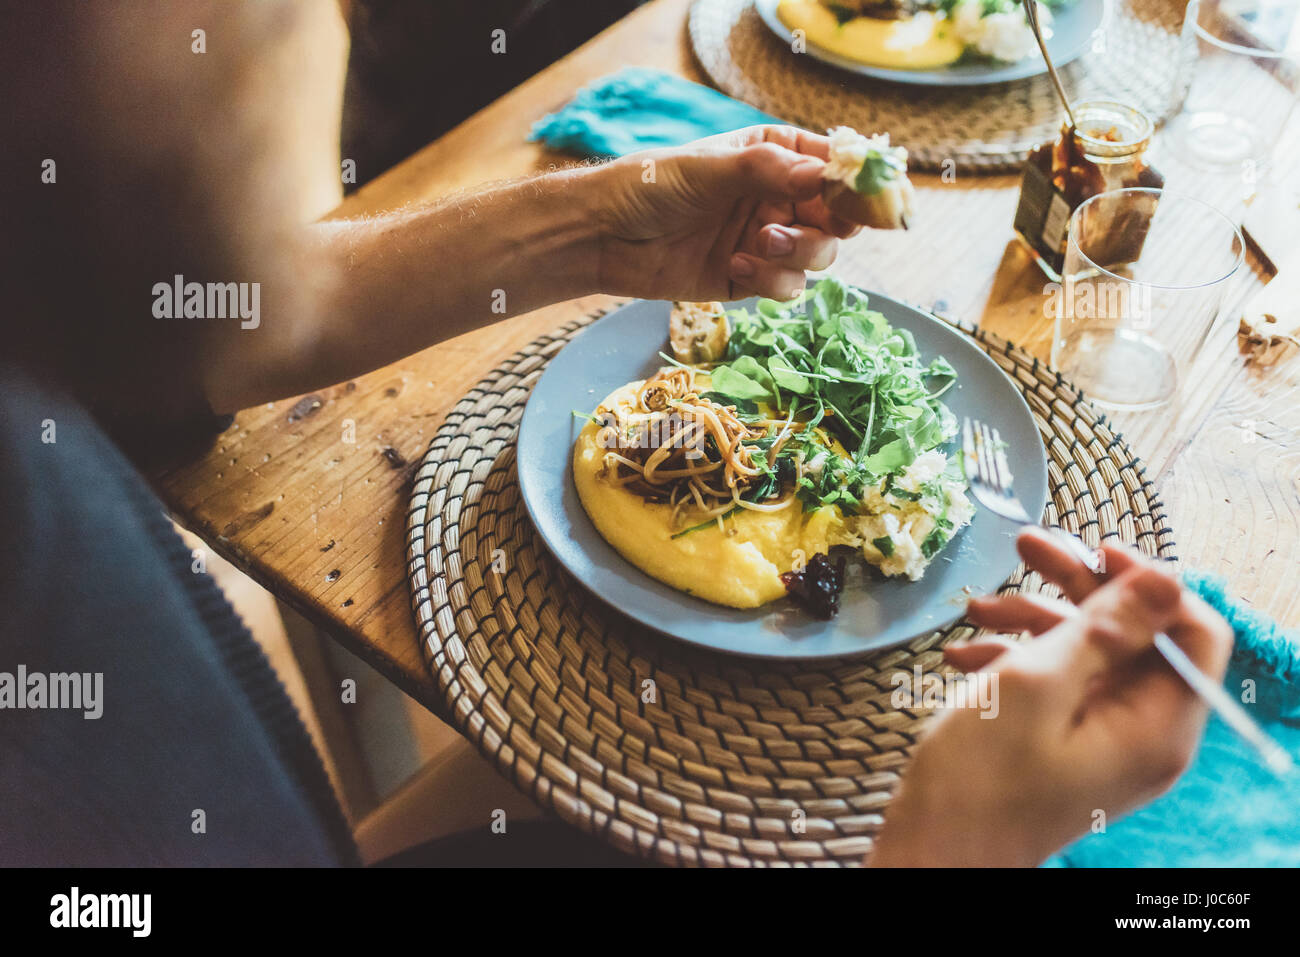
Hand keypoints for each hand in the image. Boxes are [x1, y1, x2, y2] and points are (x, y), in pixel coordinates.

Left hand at [589, 125, 861, 301]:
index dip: (858, 183)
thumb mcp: (712, 167)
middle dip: (827, 227)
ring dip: (798, 254)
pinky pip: (785, 286)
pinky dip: (770, 281)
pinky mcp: (749, 277)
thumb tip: (825, 175)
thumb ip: (768, 170)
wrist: (606, 236)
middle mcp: (778, 197)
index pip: (834, 167)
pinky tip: (736, 267)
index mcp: (775, 155)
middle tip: (798, 228)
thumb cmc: (653, 184)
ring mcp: (766, 239)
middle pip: (838, 219)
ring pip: (817, 256)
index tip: (871, 199)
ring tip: (759, 245)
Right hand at [867, 529, 1232, 866]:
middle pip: (1135, 636)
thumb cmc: (981, 778)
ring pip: (1087, 655)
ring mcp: (1104, 741)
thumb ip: (1104, 627)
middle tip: (1024, 545)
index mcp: (1157, 725)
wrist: (935, 853)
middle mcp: (1142, 733)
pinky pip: (1059, 685)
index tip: (1096, 547)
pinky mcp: (1068, 746)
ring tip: (972, 608)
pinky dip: (1016, 660)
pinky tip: (963, 653)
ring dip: (1032, 621)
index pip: (1195, 633)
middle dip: (1076, 587)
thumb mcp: (1038, 683)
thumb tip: (1166, 577)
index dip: (1152, 582)